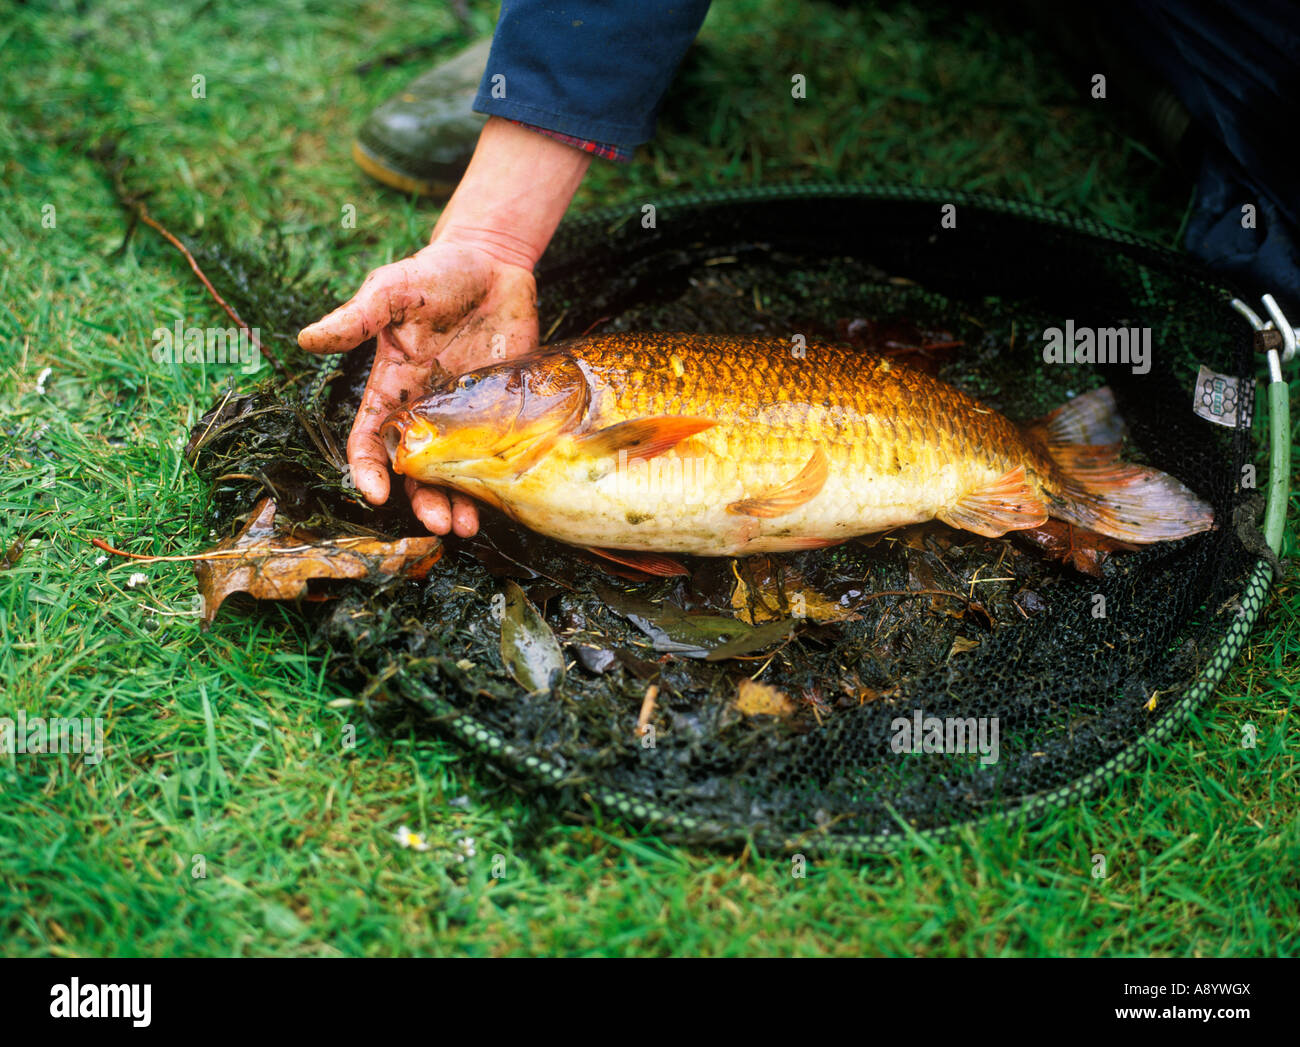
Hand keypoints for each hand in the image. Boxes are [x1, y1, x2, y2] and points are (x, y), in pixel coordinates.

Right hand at [298, 117, 591, 535]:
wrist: (494, 263)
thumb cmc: (436, 273)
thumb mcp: (392, 290)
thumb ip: (357, 317)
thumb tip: (307, 339)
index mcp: (391, 388)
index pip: (369, 440)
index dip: (368, 469)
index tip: (375, 492)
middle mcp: (426, 411)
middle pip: (415, 470)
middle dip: (422, 501)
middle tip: (439, 524)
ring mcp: (466, 415)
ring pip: (455, 472)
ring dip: (458, 504)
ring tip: (467, 528)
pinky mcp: (502, 411)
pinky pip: (497, 454)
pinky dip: (496, 480)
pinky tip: (502, 500)